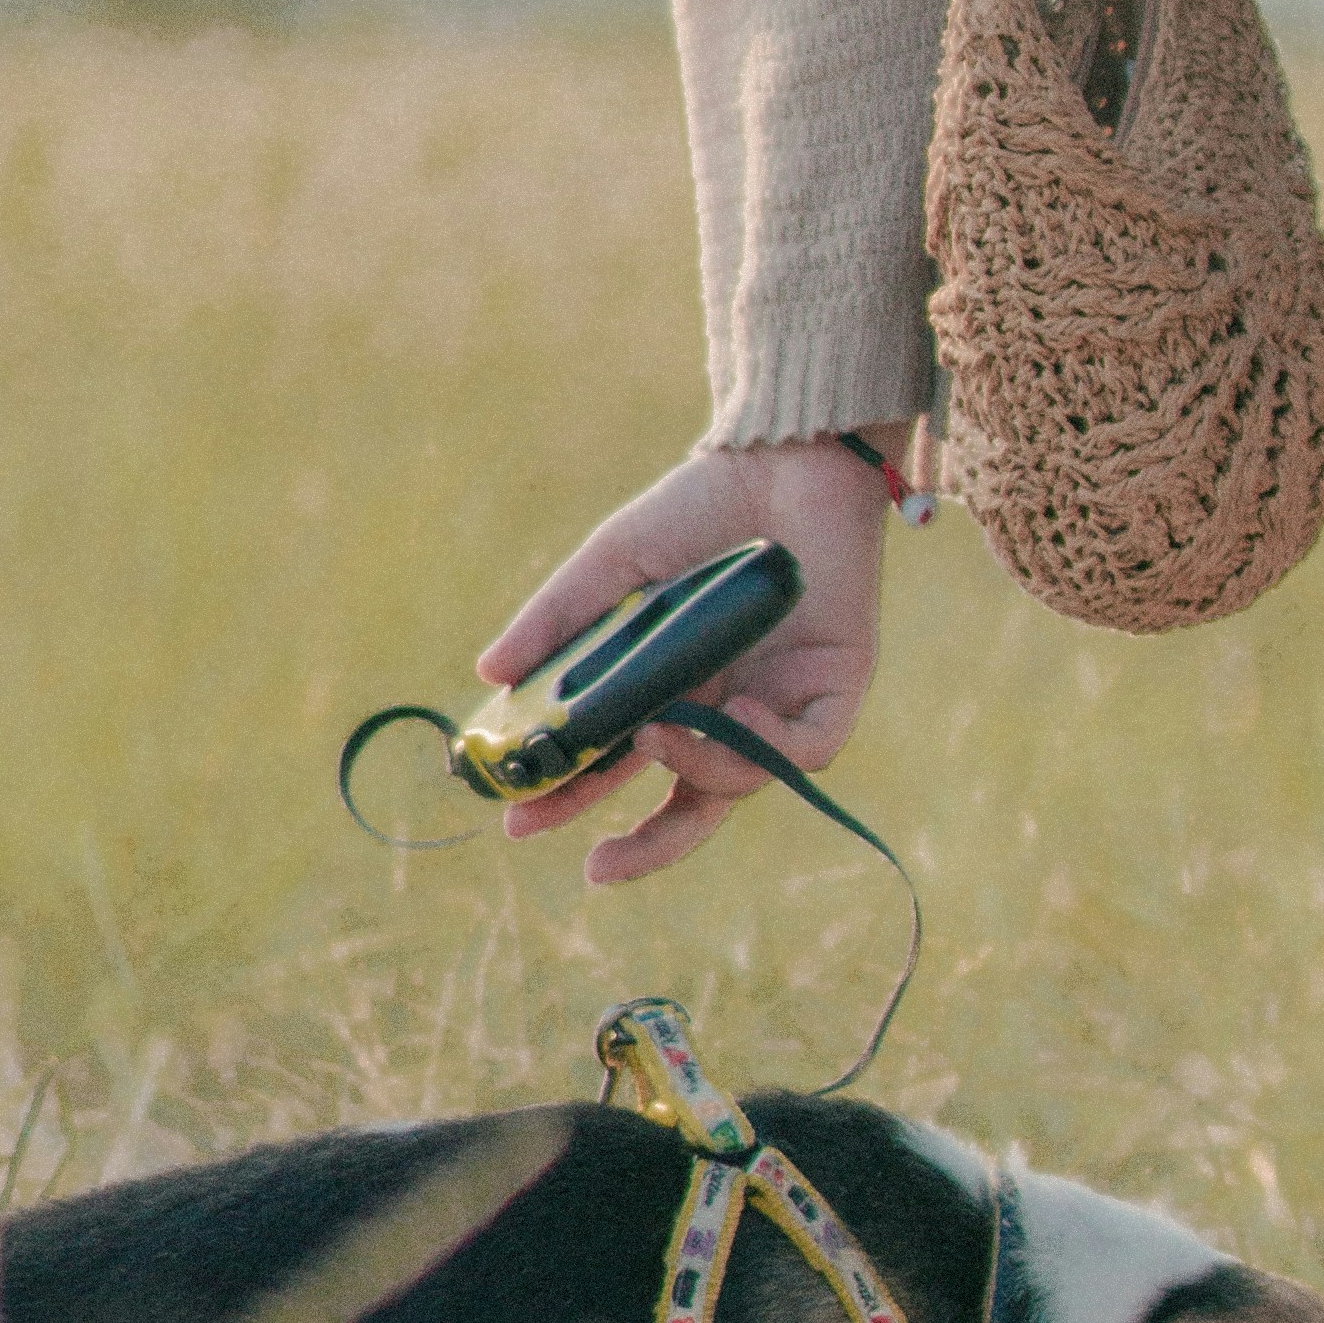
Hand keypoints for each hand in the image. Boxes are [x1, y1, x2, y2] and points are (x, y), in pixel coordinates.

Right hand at [479, 432, 894, 886]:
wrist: (782, 456)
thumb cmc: (700, 508)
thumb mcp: (614, 565)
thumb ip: (558, 620)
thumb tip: (488, 675)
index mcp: (669, 687)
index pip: (619, 766)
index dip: (574, 798)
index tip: (519, 820)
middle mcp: (724, 708)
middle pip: (688, 804)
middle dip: (643, 845)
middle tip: (593, 865)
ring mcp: (781, 704)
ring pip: (740, 781)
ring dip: (695, 774)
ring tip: (653, 741)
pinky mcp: (835, 689)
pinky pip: (806, 749)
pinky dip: (765, 747)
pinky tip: (735, 715)